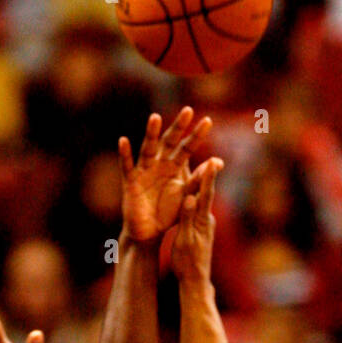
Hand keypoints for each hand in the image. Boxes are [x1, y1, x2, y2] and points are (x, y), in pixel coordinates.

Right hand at [119, 107, 212, 242]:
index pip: (187, 148)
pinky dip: (125, 154)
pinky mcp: (131, 182)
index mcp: (174, 166)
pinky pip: (127, 166)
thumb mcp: (187, 195)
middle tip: (188, 111)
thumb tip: (218, 162)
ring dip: (151, 134)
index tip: (208, 121)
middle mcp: (159, 163)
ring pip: (148, 149)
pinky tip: (123, 141)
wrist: (151, 232)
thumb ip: (200, 179)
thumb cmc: (169, 212)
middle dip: (178, 127)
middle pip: (169, 142)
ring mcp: (144, 170)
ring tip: (155, 118)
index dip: (197, 136)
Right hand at [170, 157, 222, 282]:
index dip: (208, 177)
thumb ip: (187, 218)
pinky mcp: (200, 227)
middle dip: (209, 175)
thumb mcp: (184, 241)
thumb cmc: (187, 263)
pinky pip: (198, 207)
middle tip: (215, 158)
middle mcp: (207, 219)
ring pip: (203, 199)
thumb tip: (190, 198)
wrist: (195, 280)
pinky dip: (197, 195)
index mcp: (203, 221)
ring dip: (204, 183)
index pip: (205, 195)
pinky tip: (195, 189)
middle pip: (207, 193)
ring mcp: (204, 223)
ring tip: (207, 167)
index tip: (212, 162)